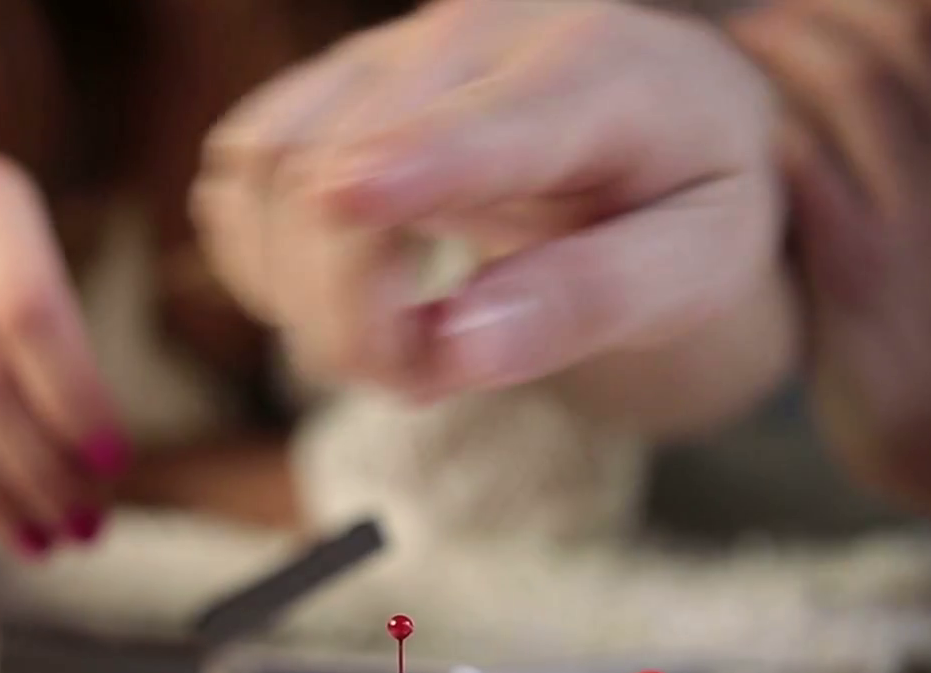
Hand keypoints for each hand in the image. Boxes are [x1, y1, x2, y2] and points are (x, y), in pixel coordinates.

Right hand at [193, 0, 783, 401]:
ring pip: (265, 170)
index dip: (411, 164)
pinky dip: (260, 257)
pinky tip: (337, 292)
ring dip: (297, 294)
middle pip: (339, 168)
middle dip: (350, 313)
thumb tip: (456, 349)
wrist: (650, 118)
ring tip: (389, 342)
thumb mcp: (694, 264)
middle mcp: (469, 32)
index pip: (486, 120)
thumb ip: (592, 302)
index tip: (343, 203)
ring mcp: (378, 52)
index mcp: (592, 69)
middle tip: (418, 380)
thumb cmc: (678, 198)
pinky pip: (236, 173)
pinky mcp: (319, 85)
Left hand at [732, 0, 930, 541]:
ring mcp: (921, 216)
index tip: (824, 2)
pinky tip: (743, 130)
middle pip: (904, 37)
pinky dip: (778, 139)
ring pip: (862, 87)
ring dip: (792, 53)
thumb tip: (866, 63)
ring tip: (742, 48)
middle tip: (764, 21)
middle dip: (829, 11)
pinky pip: (816, 177)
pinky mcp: (861, 274)